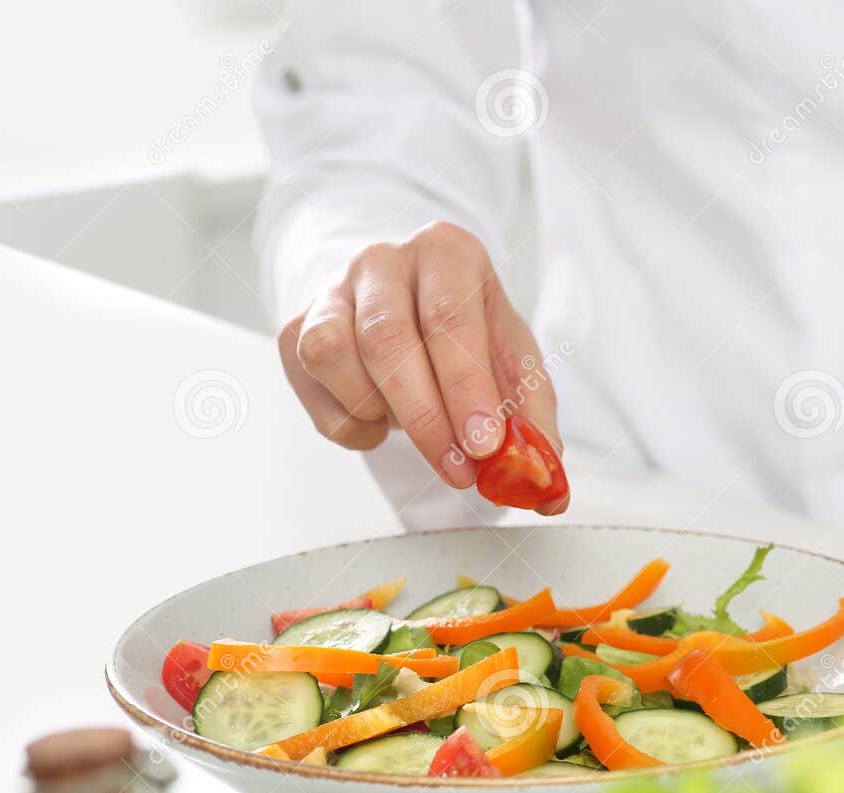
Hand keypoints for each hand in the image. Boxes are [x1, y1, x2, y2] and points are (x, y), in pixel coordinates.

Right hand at [278, 222, 567, 514]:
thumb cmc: (466, 337)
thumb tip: (546, 489)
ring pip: (334, 356)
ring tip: (416, 424)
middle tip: (458, 470)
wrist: (409, 312)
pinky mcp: (297, 327)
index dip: (466, 387)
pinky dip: (350, 423)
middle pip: (387, 339)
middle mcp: (383, 260)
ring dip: (379, 411)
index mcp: (446, 252)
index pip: (450, 317)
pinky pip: (312, 388)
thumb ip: (532, 422)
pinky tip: (381, 419)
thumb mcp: (513, 365)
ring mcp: (332, 291)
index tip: (483, 445)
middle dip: (425, 417)